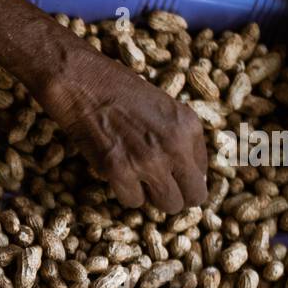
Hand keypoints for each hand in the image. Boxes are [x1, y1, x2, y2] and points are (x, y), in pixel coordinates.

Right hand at [36, 44, 208, 212]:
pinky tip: (116, 171)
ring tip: (135, 176)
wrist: (83, 82)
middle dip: (177, 195)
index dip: (184, 177)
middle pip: (193, 196)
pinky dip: (124, 191)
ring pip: (167, 204)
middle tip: (158, 188)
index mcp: (189, 126)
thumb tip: (189, 175)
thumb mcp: (164, 108)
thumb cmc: (119, 91)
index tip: (170, 174)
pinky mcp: (120, 170)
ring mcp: (149, 160)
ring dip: (151, 196)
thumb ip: (180, 138)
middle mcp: (175, 145)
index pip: (204, 172)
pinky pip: (133, 201)